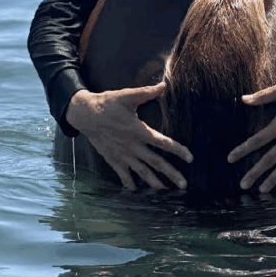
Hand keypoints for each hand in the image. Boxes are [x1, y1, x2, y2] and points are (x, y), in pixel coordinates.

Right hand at [65, 83, 192, 189]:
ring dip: (155, 183)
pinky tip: (136, 191)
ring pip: (142, 172)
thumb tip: (164, 85)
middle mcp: (132, 146)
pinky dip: (130, 184)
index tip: (190, 158)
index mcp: (138, 130)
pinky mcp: (112, 159)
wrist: (85, 115)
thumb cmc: (108, 103)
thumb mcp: (128, 95)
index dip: (178, 150)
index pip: (163, 142)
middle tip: (184, 185)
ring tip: (166, 191)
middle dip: (171, 174)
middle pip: (156, 162)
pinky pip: (123, 175)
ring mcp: (122, 155)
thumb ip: (147, 92)